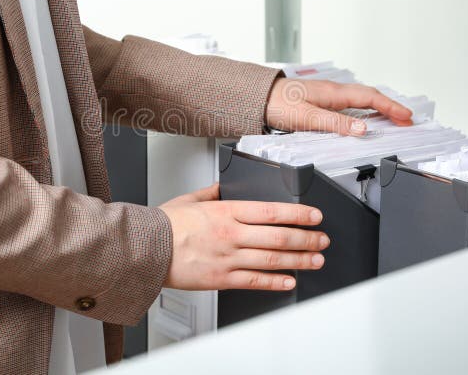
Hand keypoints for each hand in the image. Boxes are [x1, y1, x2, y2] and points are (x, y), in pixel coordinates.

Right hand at [159, 184, 328, 291]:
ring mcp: (228, 258)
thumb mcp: (190, 199)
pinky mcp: (221, 279)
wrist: (145, 250)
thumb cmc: (164, 226)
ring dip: (299, 260)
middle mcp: (231, 235)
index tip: (314, 215)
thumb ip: (213, 191)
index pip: (272, 211)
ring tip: (316, 259)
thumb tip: (225, 184)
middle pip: (278, 237)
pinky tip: (289, 281)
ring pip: (272, 260)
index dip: (298, 214)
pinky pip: (255, 281)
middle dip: (306, 238)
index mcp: (226, 211)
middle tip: (322, 239)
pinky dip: (275, 282)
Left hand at [266, 78, 413, 136]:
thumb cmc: (278, 104)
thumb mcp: (308, 118)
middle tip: (407, 120)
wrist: (257, 97)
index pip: (371, 98)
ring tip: (392, 118)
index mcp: (334, 93)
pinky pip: (349, 103)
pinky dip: (363, 109)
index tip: (407, 117)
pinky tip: (361, 118)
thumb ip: (336, 124)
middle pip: (369, 96)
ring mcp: (327, 95)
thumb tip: (363, 130)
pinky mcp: (319, 100)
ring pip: (360, 99)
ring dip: (378, 107)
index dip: (392, 108)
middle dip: (390, 107)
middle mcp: (333, 91)